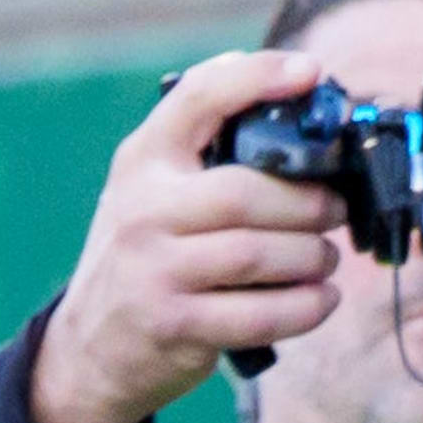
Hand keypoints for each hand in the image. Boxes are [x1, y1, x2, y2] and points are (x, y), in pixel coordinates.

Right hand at [26, 47, 350, 422]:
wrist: (86, 350)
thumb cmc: (148, 250)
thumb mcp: (157, 187)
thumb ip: (211, 143)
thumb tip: (300, 92)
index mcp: (145, 159)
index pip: (199, 96)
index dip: (259, 76)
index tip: (311, 72)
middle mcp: (143, 209)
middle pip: (245, 193)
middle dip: (308, 202)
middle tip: (336, 209)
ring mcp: (152, 271)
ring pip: (256, 255)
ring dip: (311, 256)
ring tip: (326, 257)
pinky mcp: (171, 326)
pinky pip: (255, 315)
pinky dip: (303, 307)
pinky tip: (322, 299)